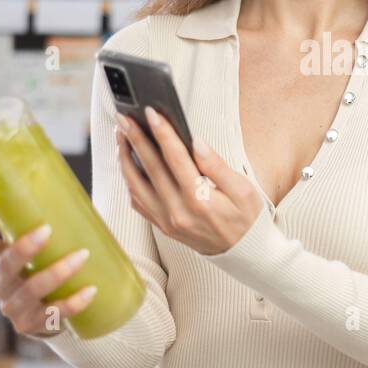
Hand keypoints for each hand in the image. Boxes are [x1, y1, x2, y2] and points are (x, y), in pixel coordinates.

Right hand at [0, 201, 96, 337]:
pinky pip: (54, 313)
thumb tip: (55, 186)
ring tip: (82, 255)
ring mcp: (12, 307)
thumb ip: (32, 225)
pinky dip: (73, 302)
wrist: (42, 316)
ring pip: (33, 290)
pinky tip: (90, 291)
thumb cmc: (36, 270)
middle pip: (7, 266)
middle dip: (25, 248)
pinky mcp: (31, 324)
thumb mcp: (29, 249)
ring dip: (58, 272)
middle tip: (47, 229)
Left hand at [115, 107, 264, 255]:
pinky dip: (129, 180)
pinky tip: (128, 164)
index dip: (162, 133)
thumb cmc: (247, 220)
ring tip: (121, 136)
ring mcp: (166, 222)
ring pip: (136, 185)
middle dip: (135, 139)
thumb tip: (197, 143)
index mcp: (200, 201)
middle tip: (124, 117)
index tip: (151, 113)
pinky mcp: (162, 227)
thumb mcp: (244, 191)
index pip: (175, 159)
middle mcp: (178, 213)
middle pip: (150, 168)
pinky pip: (137, 202)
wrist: (245, 253)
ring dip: (125, 158)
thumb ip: (218, 166)